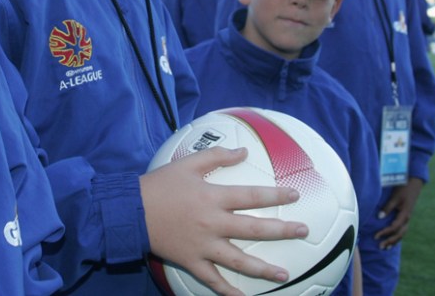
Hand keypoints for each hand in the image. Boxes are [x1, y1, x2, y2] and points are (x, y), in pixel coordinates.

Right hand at [141, 147, 308, 295]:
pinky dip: (227, 291)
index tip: (295, 196)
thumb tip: (243, 151)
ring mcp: (203, 246)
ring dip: (263, 269)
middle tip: (303, 231)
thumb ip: (217, 156)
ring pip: (239, 261)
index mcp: (213, 198)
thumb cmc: (159, 185)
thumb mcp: (187, 164)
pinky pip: (212, 280)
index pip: (252, 196)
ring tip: (283, 275)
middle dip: (282, 231)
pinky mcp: (191, 262)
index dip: (276, 196)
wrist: (130, 212)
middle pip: (254, 230)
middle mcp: (213, 224)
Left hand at [373, 176, 424, 248]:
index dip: (385, 233)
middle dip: (390, 241)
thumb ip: (388, 207)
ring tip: (385, 247)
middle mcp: (407, 219)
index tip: (375, 236)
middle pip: (399, 234)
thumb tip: (379, 217)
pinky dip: (397, 236)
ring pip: (402, 234)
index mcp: (405, 215)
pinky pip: (402, 230)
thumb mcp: (395, 197)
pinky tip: (391, 239)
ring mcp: (407, 219)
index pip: (394, 227)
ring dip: (394, 241)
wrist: (414, 183)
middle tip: (380, 247)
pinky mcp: (406, 217)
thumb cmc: (403, 189)